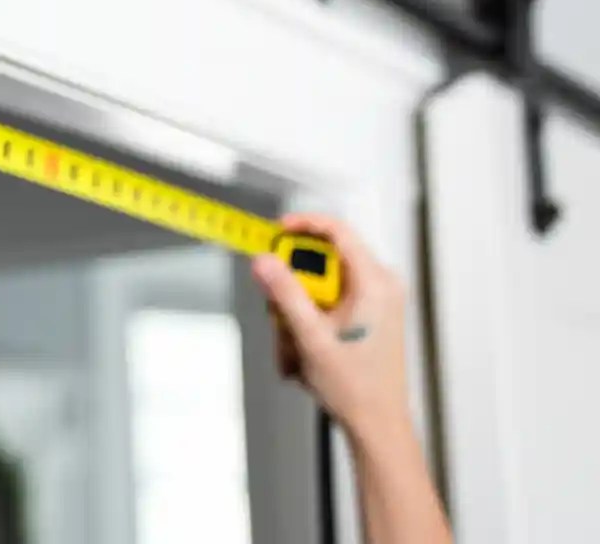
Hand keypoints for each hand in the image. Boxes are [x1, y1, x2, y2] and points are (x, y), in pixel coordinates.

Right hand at [251, 214, 409, 439]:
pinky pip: (330, 300)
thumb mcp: (311, 338)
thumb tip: (264, 261)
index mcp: (376, 283)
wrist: (378, 421)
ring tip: (295, 346)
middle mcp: (382, 285)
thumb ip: (285, 294)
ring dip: (299, 309)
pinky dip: (310, 319)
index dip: (303, 225)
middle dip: (294, 286)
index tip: (276, 231)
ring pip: (323, 283)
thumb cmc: (356, 386)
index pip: (338, 231)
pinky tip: (307, 349)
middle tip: (279, 314)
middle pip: (325, 260)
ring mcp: (378, 299)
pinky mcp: (370, 313)